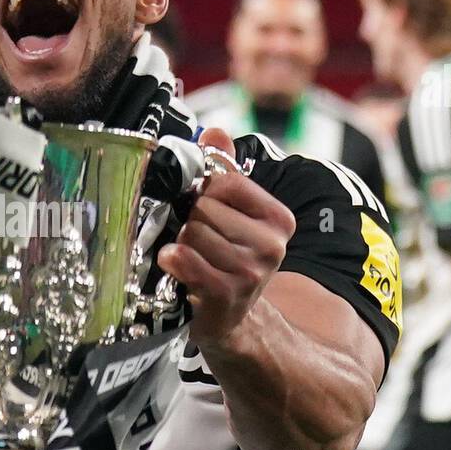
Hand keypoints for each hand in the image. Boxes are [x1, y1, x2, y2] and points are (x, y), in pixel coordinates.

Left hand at [156, 126, 294, 345]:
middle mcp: (272, 246)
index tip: (203, 206)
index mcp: (278, 219)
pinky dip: (171, 258)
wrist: (228, 316)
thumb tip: (214, 133)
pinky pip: (185, 259)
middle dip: (189, 219)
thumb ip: (224, 168)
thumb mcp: (232, 212)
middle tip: (194, 238)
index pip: (226, 181)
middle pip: (205, 208)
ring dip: (180, 241)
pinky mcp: (225, 295)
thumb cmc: (225, 256)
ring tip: (189, 255)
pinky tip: (172, 263)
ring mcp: (250, 273)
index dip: (204, 190)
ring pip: (191, 232)